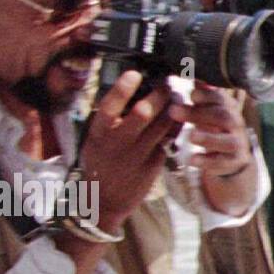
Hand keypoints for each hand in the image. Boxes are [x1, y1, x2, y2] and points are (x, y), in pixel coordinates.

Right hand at [78, 70, 179, 231]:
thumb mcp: (94, 139)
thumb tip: (128, 91)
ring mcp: (138, 155)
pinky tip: (178, 118)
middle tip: (167, 83)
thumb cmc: (100, 162)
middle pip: (144, 112)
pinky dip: (175, 126)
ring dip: (173, 108)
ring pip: (162, 125)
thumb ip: (108, 119)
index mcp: (99, 133)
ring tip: (177, 97)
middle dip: (159, 94)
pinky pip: (168, 140)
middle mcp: (118, 142)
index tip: (135, 73)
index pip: (109, 106)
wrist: (105, 200)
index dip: (123, 88)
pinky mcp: (153, 165)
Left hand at [169, 82, 249, 178]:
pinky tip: (191, 159)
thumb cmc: (214, 128)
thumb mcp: (207, 110)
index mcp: (227, 107)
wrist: (232, 156)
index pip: (220, 98)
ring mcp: (236, 143)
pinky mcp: (234, 161)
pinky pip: (222, 162)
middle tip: (173, 111)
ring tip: (190, 136)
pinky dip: (207, 161)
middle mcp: (235, 124)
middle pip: (222, 116)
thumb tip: (187, 68)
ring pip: (227, 141)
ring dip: (207, 137)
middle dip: (198, 113)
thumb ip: (199, 94)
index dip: (207, 95)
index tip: (190, 94)